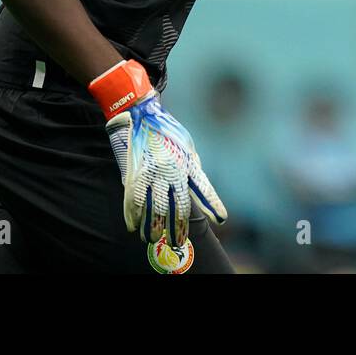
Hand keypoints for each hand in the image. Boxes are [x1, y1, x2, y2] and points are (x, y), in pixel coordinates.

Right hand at [91, 59, 227, 245]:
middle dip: (178, 226)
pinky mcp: (135, 172)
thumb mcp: (187, 147)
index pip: (204, 188)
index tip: (221, 219)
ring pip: (155, 207)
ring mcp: (153, 172)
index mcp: (188, 162)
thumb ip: (192, 168)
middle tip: (177, 242)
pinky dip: (134, 215)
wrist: (143, 111)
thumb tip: (197, 188)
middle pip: (179, 205)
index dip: (212, 204)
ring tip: (154, 239)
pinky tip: (134, 227)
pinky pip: (135, 199)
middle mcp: (173, 170)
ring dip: (154, 227)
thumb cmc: (168, 131)